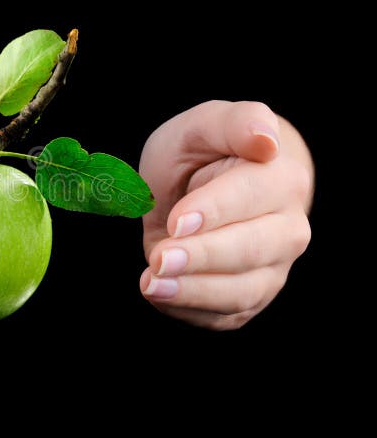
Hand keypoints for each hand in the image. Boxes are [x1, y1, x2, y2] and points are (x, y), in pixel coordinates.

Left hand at [138, 101, 312, 329]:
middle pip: (252, 249)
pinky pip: (228, 314)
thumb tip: (267, 140)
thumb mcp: (204, 126)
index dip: (214, 210)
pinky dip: (193, 310)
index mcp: (280, 176)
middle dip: (202, 257)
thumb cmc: (205, 153)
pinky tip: (161, 296)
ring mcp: (274, 266)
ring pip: (243, 290)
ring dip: (195, 292)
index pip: (252, 196)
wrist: (207, 187)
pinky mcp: (251, 295)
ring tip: (151, 284)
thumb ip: (234, 122)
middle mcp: (287, 226)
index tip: (178, 221)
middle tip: (159, 259)